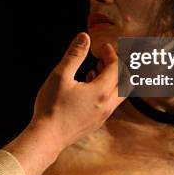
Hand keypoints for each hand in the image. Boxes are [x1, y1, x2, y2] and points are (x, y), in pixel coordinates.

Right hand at [30, 32, 123, 151]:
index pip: (116, 67)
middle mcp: (107, 104)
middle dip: (118, 66)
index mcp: (101, 91)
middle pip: (126, 81)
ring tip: (95, 68)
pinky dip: (106, 90)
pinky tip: (88, 84)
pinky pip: (110, 102)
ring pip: (119, 93)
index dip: (111, 54)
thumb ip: (74, 55)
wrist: (47, 138)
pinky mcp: (97, 122)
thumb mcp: (61, 75)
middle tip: (104, 57)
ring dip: (113, 78)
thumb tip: (84, 37)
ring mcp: (104, 115)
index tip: (103, 46)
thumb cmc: (52, 107)